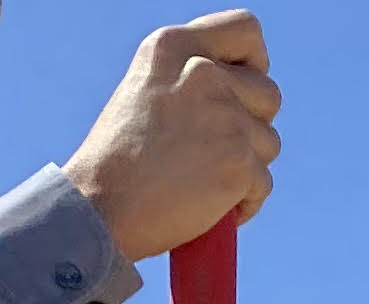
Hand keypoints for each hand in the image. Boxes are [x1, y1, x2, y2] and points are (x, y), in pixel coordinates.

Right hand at [70, 14, 280, 259]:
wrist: (99, 209)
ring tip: (202, 181)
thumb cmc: (117, 162)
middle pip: (268, 94)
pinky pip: (262, 184)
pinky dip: (243, 203)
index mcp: (174, 46)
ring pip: (268, 142)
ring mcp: (225, 117)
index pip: (246, 30)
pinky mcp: (238, 161)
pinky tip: (207, 208)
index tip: (242, 91)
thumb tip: (241, 92)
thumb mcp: (146, 89)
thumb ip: (191, 79)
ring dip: (246, 167)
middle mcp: (202, 73)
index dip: (255, 63)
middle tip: (213, 151)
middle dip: (252, 126)